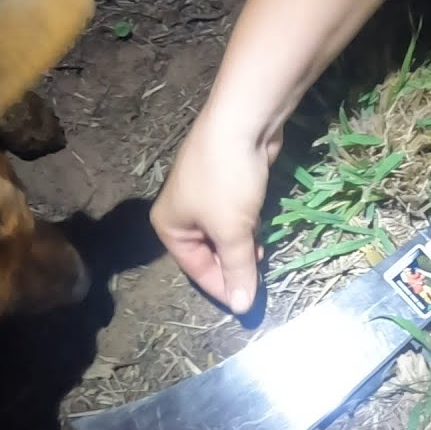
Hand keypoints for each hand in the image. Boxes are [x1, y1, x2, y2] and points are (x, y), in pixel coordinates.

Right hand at [150, 111, 275, 314]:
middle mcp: (180, 212)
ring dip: (243, 247)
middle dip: (234, 266)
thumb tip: (242, 308)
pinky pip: (234, 216)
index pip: (196, 270)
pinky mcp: (225, 183)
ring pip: (224, 235)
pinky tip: (260, 231)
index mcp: (169, 226)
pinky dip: (247, 227)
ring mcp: (202, 196)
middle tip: (259, 280)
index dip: (224, 288)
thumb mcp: (233, 232)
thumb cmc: (227, 180)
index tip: (249, 303)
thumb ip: (238, 270)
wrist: (243, 121)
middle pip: (209, 253)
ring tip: (261, 255)